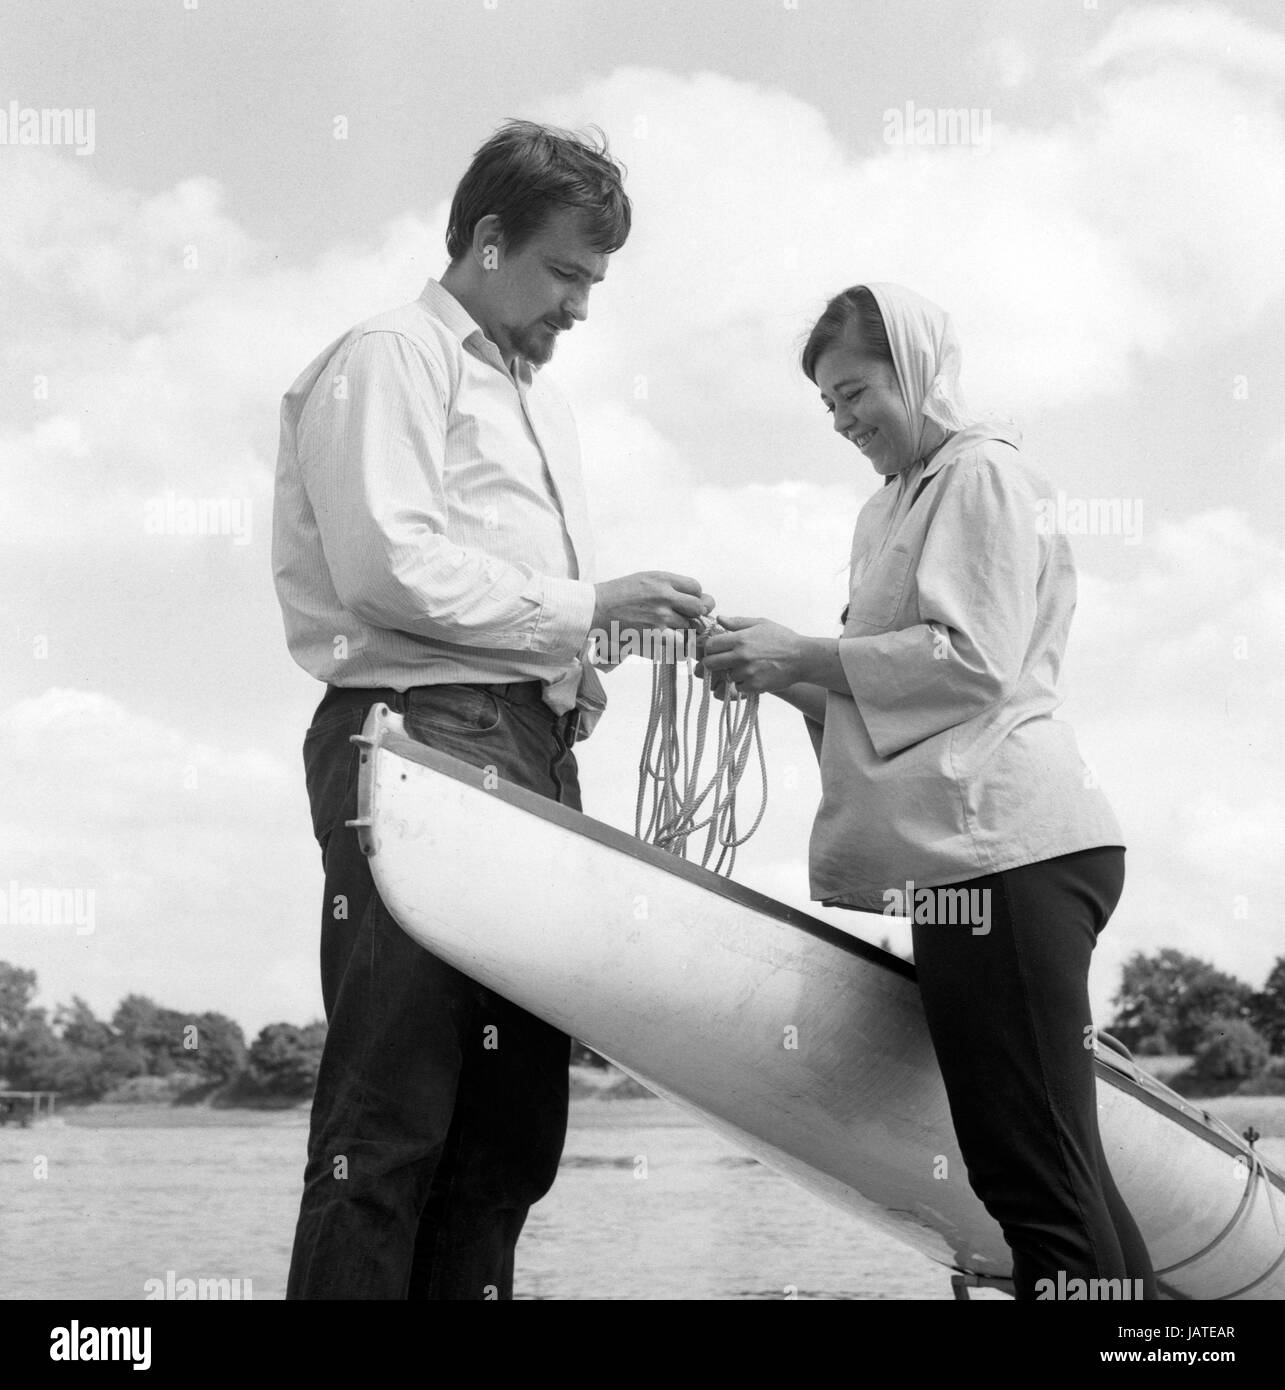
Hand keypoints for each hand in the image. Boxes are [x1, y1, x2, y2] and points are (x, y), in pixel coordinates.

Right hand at [592, 573, 713, 651]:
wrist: (595, 608)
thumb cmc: (618, 594)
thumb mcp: (645, 579)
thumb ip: (668, 586)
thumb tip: (691, 597)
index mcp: (663, 579)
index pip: (696, 587)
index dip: (696, 597)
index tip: (690, 603)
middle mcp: (665, 595)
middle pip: (698, 607)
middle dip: (696, 614)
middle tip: (687, 619)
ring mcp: (661, 616)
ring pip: (689, 626)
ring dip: (684, 630)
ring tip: (670, 630)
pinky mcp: (654, 634)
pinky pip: (679, 642)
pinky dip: (677, 644)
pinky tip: (667, 640)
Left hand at [696, 614, 804, 693]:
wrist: (802, 658)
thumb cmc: (783, 639)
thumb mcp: (761, 624)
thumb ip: (737, 622)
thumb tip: (719, 618)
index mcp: (740, 639)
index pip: (710, 645)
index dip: (710, 647)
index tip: (715, 649)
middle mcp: (741, 656)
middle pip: (710, 663)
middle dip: (713, 662)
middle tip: (721, 662)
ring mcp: (747, 673)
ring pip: (725, 676)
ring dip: (731, 673)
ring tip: (744, 667)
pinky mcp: (755, 686)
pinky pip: (738, 687)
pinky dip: (742, 684)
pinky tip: (753, 676)